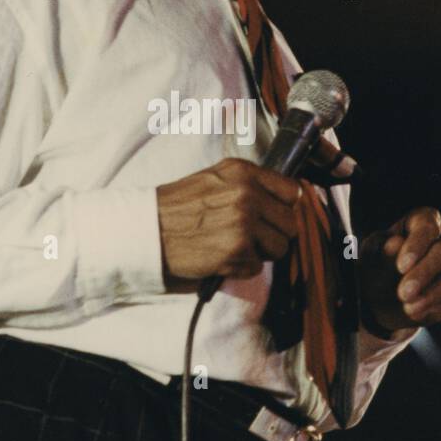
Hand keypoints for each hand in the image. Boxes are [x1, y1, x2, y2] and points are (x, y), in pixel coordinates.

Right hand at [157, 157, 300, 290]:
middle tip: (249, 237)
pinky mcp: (236, 251)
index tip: (271, 216)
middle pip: (291, 224)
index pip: (293, 192)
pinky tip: (220, 257)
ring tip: (233, 246)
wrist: (146, 231)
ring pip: (280, 248)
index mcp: (243, 172)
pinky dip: (241, 268)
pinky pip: (257, 267)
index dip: (284, 208)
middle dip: (274, 235)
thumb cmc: (177, 208)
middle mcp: (247, 194)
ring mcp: (243, 223)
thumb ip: (249, 185)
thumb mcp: (214, 179)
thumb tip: (285, 199)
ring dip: (260, 253)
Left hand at [360, 206, 440, 334]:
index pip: (427, 227)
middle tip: (403, 293)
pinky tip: (417, 314)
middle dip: (423, 275)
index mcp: (424, 220)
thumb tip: (396, 243)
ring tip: (407, 308)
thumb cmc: (375, 266)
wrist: (380, 294)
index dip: (416, 246)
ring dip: (430, 296)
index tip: (401, 266)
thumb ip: (383, 252)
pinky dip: (437, 309)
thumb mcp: (371, 258)